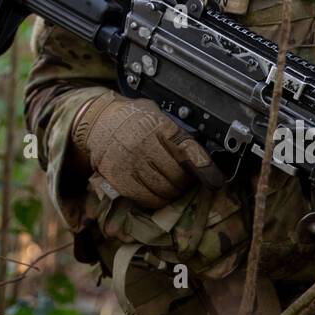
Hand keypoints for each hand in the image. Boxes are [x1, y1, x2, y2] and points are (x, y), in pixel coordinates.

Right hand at [70, 92, 223, 208]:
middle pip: (178, 176)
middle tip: (186, 180)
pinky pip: (145, 198)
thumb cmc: (132, 117)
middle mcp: (145, 144)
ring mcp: (131, 163)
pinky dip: (156, 200)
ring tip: (172, 187)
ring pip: (163, 190)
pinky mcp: (119, 178)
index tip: (215, 181)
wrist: (98, 120)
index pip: (188, 151)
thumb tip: (201, 157)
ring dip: (173, 193)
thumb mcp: (157, 115)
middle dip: (186, 182)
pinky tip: (157, 193)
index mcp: (159, 126)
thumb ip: (176, 133)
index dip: (205, 168)